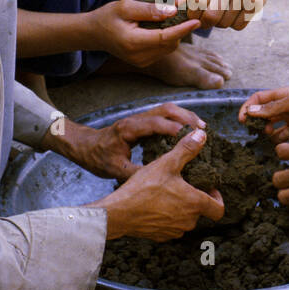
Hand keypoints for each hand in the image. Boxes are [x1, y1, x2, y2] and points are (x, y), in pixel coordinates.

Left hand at [49, 103, 205, 180]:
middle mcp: (136, 119)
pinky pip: (164, 114)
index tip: (190, 136)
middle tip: (202, 128)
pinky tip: (188, 128)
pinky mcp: (142, 121)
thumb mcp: (115, 170)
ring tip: (201, 126)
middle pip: (165, 110)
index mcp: (129, 129)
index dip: (174, 128)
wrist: (85, 147)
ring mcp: (139, 118)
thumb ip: (135, 174)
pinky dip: (178, 118)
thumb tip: (157, 180)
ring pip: (166, 109)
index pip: (155, 123)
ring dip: (184, 115)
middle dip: (186, 117)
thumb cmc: (98, 158)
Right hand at [88, 0, 200, 67]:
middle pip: (170, 44)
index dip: (182, 29)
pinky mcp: (143, 63)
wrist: (93, 33)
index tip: (196, 21)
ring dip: (174, 35)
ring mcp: (141, 62)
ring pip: (169, 49)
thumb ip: (149, 10)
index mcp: (134, 42)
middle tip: (181, 14)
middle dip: (179, 30)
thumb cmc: (108, 16)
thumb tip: (172, 10)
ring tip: (169, 19)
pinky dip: (166, 40)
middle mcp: (139, 56)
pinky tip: (161, 28)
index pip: (165, 37)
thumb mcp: (125, 6)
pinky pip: (162, 51)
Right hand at [90, 127, 225, 239]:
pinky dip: (167, 218)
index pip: (219, 209)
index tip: (208, 188)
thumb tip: (201, 135)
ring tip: (167, 193)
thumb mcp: (167, 163)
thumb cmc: (143, 188)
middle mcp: (188, 221)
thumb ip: (187, 149)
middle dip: (195, 199)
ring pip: (185, 220)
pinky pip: (171, 227)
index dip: (217, 198)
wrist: (119, 213)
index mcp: (195, 203)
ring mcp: (174, 231)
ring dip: (181, 209)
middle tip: (183, 185)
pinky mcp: (161, 236)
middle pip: (201, 212)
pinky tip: (155, 206)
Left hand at [176, 0, 270, 30]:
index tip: (196, 14)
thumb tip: (175, 5)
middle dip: (207, 22)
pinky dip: (235, 23)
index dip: (194, 14)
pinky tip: (237, 12)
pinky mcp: (256, 3)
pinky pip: (239, 26)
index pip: (197, 4)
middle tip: (209, 18)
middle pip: (211, 18)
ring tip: (225, 11)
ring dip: (222, 22)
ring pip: (225, 24)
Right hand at [237, 87, 288, 143]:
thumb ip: (273, 107)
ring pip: (276, 127)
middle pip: (265, 114)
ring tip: (280, 138)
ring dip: (274, 134)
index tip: (242, 122)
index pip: (259, 99)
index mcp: (285, 94)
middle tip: (266, 132)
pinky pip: (288, 136)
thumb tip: (250, 111)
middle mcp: (288, 105)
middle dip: (262, 124)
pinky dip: (285, 140)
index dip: (248, 108)